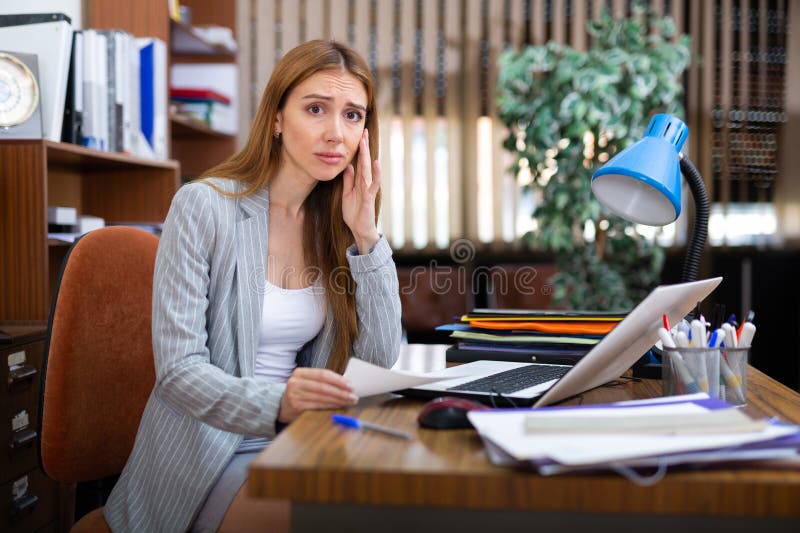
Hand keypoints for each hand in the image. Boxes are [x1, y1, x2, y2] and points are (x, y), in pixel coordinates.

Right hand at [277, 368, 357, 422]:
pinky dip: (330, 406)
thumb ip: (322, 380)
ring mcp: (295, 395)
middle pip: (323, 386)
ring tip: (349, 401)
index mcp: (300, 372)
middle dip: (340, 391)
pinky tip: (339, 406)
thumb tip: (346, 384)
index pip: (322, 374)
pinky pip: (318, 406)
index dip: (338, 380)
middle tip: (353, 395)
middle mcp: (295, 382)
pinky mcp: (296, 407)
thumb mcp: (307, 382)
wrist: (281, 406)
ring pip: (322, 397)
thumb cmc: (300, 392)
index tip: (350, 385)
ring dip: (338, 400)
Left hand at [342, 128, 380, 253]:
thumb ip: (349, 180)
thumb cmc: (354, 213)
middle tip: (363, 131)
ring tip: (365, 142)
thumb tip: (348, 166)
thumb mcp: (347, 194)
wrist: (359, 229)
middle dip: (363, 147)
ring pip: (368, 169)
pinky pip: (373, 183)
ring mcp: (368, 189)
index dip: (358, 150)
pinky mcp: (370, 196)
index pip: (359, 162)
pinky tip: (375, 163)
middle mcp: (365, 182)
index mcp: (358, 181)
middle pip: (364, 161)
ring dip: (367, 155)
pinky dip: (375, 173)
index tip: (358, 136)